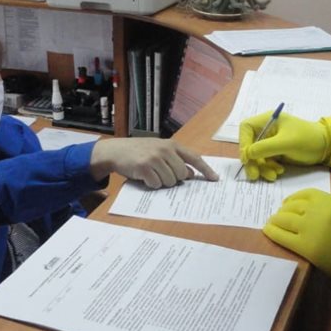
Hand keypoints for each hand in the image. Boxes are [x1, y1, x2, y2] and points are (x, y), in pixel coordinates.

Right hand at [90, 138, 218, 188]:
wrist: (116, 150)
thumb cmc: (140, 151)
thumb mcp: (159, 150)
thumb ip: (176, 160)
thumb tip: (190, 174)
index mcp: (172, 145)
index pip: (194, 157)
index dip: (205, 169)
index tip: (214, 179)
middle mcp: (165, 150)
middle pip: (182, 174)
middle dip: (174, 179)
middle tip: (161, 173)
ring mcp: (154, 158)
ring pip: (170, 181)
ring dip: (161, 182)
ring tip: (151, 174)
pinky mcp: (144, 167)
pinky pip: (156, 184)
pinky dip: (151, 185)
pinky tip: (144, 177)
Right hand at [238, 111, 330, 180]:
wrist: (326, 147)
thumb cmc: (307, 139)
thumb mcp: (286, 143)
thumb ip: (265, 148)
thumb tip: (247, 155)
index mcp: (268, 120)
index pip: (246, 129)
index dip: (243, 143)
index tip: (247, 158)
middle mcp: (266, 130)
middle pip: (249, 145)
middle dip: (252, 161)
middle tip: (255, 175)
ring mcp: (271, 142)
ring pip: (257, 157)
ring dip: (262, 168)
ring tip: (273, 176)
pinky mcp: (276, 153)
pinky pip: (265, 162)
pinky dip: (269, 169)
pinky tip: (278, 172)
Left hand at [263, 189, 330, 306]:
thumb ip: (330, 209)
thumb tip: (308, 211)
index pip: (306, 194)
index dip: (293, 198)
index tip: (288, 203)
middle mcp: (319, 211)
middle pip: (293, 206)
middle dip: (283, 210)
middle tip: (278, 216)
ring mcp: (310, 228)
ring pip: (284, 219)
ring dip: (275, 220)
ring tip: (271, 223)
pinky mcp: (304, 246)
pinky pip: (282, 236)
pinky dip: (272, 232)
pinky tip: (268, 231)